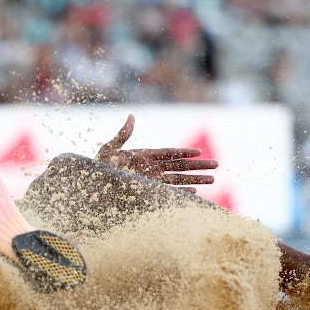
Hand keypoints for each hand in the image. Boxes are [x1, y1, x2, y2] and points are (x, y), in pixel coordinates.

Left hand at [96, 114, 217, 190]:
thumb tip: (131, 116)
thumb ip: (122, 135)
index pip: (169, 153)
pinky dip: (181, 193)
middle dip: (198, 166)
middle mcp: (151, 168)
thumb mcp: (109, 149)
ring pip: (178, 180)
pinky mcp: (148, 193)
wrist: (92, 186)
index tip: (199, 153)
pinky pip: (169, 193)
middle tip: (217, 165)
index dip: (185, 152)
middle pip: (180, 166)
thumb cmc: (98, 167)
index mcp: (144, 155)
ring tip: (213, 180)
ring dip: (195, 180)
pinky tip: (194, 193)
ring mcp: (151, 181)